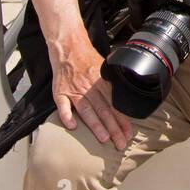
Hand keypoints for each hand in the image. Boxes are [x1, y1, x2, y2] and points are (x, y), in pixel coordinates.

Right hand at [51, 34, 132, 150]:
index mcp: (102, 83)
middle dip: (114, 128)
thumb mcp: (105, 68)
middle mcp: (89, 87)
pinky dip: (66, 115)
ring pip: (87, 110)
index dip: (122, 120)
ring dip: (96, 125)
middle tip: (121, 143)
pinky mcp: (60, 91)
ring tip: (104, 139)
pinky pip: (62, 105)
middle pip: (104, 110)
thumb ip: (112, 84)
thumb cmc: (87, 58)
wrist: (68, 45)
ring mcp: (74, 90)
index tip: (129, 133)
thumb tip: (126, 97)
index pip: (115, 104)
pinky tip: (72, 127)